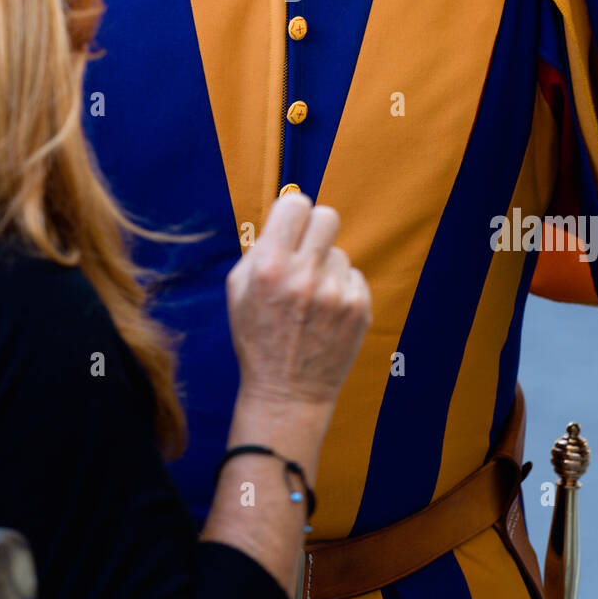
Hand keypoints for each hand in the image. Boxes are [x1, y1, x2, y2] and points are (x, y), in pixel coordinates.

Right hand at [226, 193, 371, 409]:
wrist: (287, 393)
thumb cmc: (257, 338)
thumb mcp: (238, 291)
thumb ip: (260, 248)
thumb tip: (288, 215)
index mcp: (270, 268)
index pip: (296, 204)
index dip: (293, 213)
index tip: (291, 225)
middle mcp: (305, 276)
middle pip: (327, 216)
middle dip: (315, 229)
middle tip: (306, 251)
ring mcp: (336, 294)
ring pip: (339, 253)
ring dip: (326, 267)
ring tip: (311, 299)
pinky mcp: (359, 309)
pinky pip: (353, 277)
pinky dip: (340, 289)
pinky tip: (325, 314)